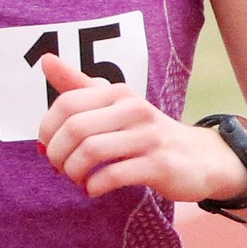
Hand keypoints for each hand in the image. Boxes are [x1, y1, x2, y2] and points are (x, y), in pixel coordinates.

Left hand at [36, 54, 246, 201]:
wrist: (201, 158)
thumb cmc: (147, 132)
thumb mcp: (116, 104)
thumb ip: (80, 85)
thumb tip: (45, 59)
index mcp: (120, 93)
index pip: (67, 104)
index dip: (47, 129)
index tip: (50, 146)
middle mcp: (135, 110)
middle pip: (75, 129)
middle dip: (57, 154)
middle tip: (60, 167)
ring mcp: (149, 137)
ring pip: (90, 152)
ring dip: (73, 172)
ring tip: (78, 178)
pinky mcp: (159, 165)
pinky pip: (112, 175)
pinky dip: (93, 186)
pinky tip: (95, 188)